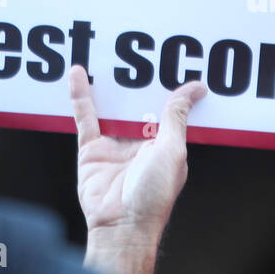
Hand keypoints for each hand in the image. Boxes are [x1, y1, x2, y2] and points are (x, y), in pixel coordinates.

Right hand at [70, 64, 206, 252]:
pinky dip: (82, 96)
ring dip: (109, 85)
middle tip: (137, 48)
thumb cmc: (152, 196)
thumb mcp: (172, 149)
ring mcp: (114, 146)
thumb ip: (175, 117)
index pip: (167, 111)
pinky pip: (86, 117)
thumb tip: (195, 90)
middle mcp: (139, 144)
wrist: (120, 226)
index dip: (170, 89)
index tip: (174, 62)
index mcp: (164, 146)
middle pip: (137, 105)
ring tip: (107, 52)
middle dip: (138, 82)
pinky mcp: (90, 150)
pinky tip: (79, 74)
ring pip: (111, 107)